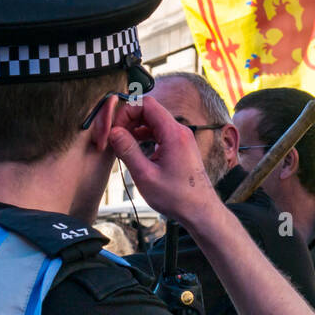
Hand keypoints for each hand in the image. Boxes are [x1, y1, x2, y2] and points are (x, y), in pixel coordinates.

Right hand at [108, 96, 217, 226]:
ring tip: (122, 145)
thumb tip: (113, 131)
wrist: (200, 210)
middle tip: (115, 137)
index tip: (115, 128)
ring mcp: (182, 138)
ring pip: (154, 122)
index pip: (146, 104)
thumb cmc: (176, 197)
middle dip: (129, 120)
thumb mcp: (145, 175)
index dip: (127, 111)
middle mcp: (180, 131)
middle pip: (149, 111)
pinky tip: (135, 151)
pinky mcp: (181, 147)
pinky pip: (160, 133)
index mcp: (173, 133)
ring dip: (136, 129)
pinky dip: (145, 137)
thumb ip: (127, 150)